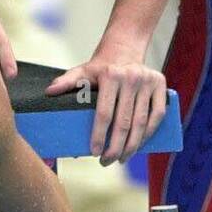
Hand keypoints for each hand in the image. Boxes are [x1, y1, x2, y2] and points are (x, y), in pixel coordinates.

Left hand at [46, 47, 166, 165]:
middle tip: (106, 161)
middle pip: (124, 122)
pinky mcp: (161, 85)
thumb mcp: (81, 71)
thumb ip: (66, 82)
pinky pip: (158, 115)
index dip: (100, 135)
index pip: (104, 113)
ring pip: (142, 122)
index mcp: (111, 76)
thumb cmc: (100, 67)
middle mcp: (131, 78)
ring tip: (121, 159)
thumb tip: (49, 92)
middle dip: (116, 146)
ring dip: (133, 145)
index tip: (95, 152)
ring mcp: (148, 82)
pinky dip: (149, 133)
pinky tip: (140, 145)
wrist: (124, 49)